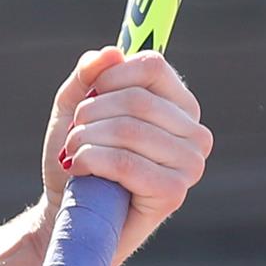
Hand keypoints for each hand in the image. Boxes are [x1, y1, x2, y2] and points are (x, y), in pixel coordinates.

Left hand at [35, 45, 211, 265]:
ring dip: (86, 140)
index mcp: (179, 105)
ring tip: (74, 154)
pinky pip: (127, 163)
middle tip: (73, 135)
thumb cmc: (78, 159)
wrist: (70, 213)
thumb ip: (88, 77)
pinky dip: (93, 162)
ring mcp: (190, 164)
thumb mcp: (74, 109)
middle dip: (90, 114)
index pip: (151, 66)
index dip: (109, 78)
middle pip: (137, 99)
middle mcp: (194, 132)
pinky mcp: (174, 193)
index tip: (86, 99)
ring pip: (129, 130)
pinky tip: (82, 171)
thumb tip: (111, 52)